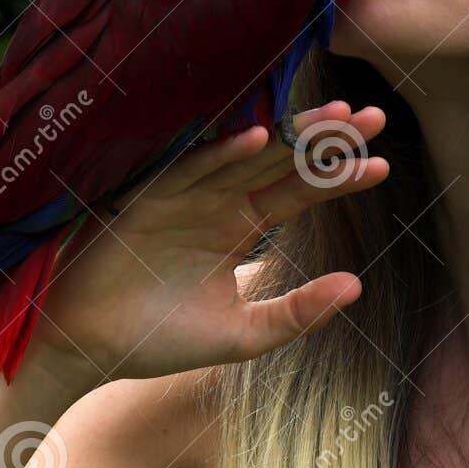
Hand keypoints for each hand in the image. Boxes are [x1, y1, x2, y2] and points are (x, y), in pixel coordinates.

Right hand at [23, 100, 386, 388]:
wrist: (85, 349)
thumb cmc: (160, 339)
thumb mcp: (243, 335)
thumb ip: (298, 312)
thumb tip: (358, 286)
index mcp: (240, 223)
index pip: (301, 191)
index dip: (340, 176)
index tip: (383, 163)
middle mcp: (217, 199)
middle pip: (282, 161)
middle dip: (327, 140)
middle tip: (375, 118)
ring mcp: (184, 193)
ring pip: (245, 154)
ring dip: (288, 135)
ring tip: (334, 119)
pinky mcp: (147, 197)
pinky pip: (189, 169)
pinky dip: (220, 154)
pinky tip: (259, 139)